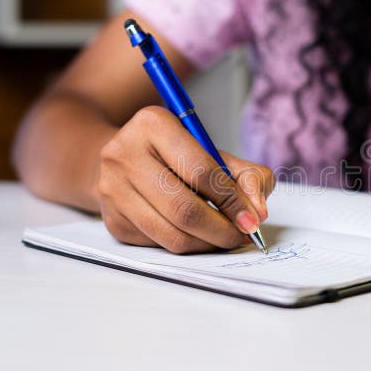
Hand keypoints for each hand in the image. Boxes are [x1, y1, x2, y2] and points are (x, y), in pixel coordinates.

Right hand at [95, 106, 274, 253]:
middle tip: (242, 235)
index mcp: (153, 124)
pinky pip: (159, 245)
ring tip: (225, 237)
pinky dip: (187, 246)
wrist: (125, 159)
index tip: (252, 218)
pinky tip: (198, 236)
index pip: (201, 171)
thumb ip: (247, 175)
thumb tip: (258, 211)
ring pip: (171, 235)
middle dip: (222, 230)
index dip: (233, 200)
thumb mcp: (214, 152)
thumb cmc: (176, 155)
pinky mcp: (112, 219)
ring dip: (207, 244)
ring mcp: (113, 190)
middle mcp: (124, 154)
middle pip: (185, 209)